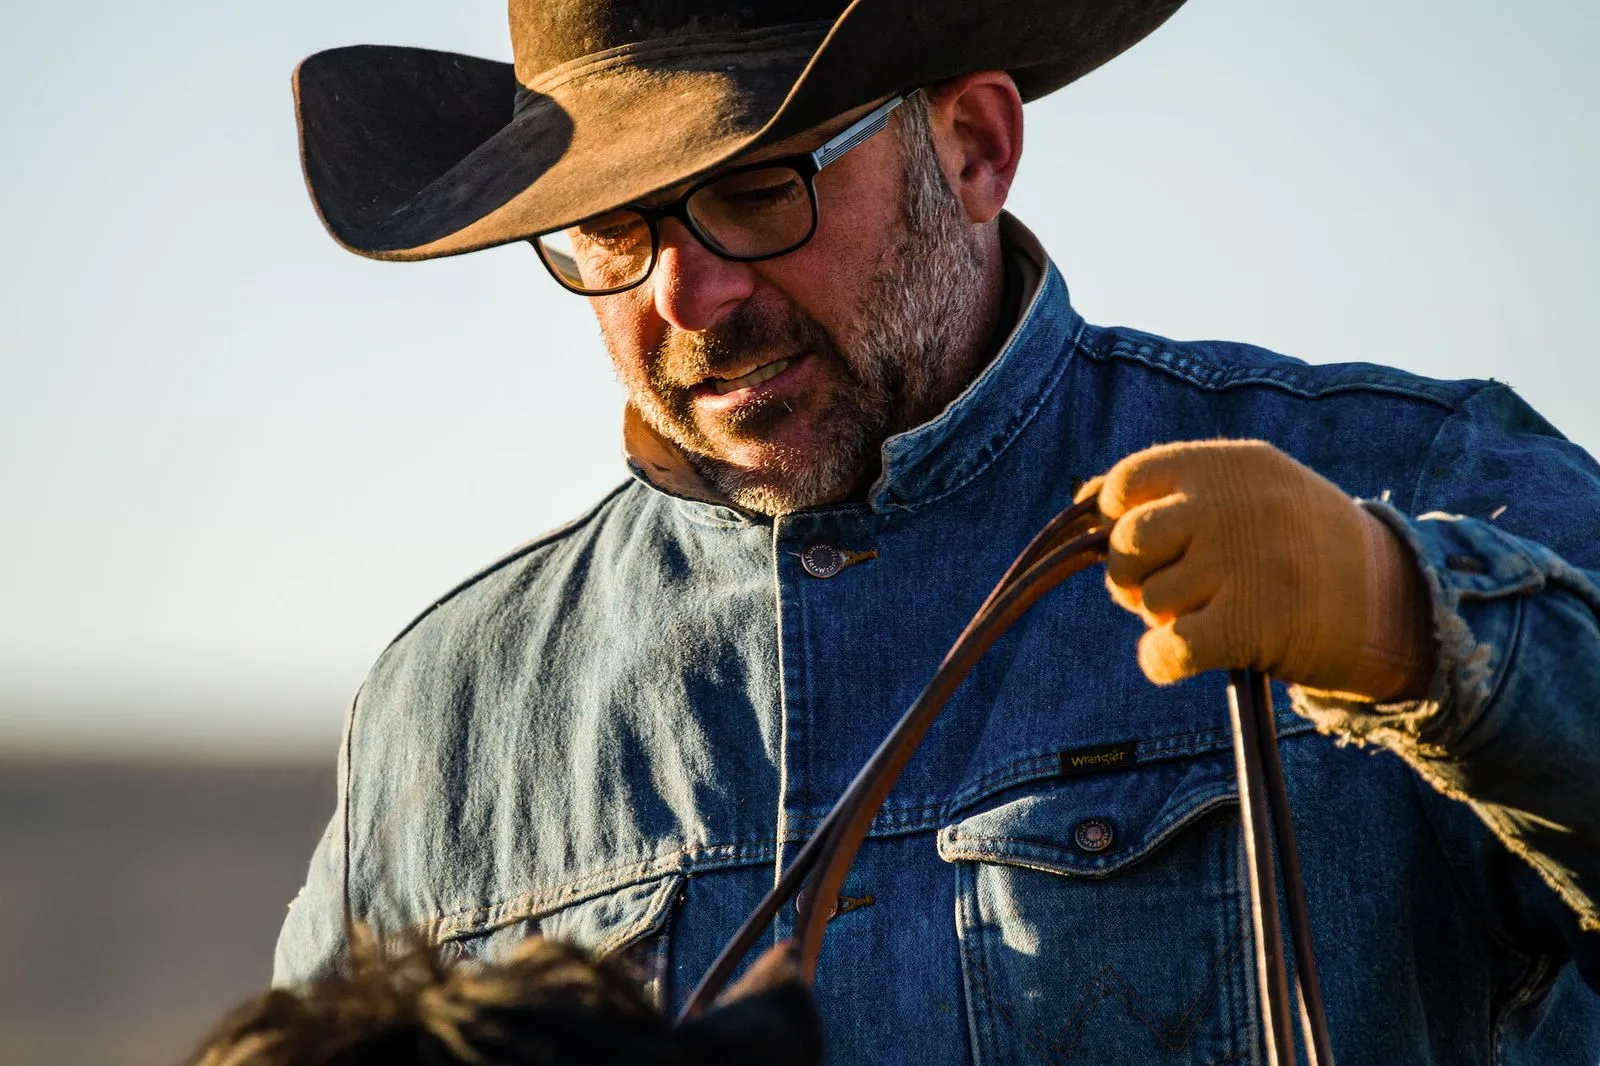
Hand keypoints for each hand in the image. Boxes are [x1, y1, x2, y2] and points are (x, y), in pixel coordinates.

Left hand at [1082, 440, 1434, 701]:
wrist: (1401, 604)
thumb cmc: (1302, 549)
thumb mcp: (1251, 494)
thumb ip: (1173, 492)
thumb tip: (1082, 503)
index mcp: (1231, 464)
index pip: (1126, 483)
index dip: (1119, 523)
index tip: (1149, 546)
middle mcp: (1234, 504)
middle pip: (1126, 545)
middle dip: (1135, 576)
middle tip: (1173, 591)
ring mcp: (1244, 562)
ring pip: (1148, 600)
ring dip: (1166, 619)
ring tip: (1212, 615)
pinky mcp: (1253, 624)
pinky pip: (1164, 650)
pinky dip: (1163, 662)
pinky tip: (1185, 658)